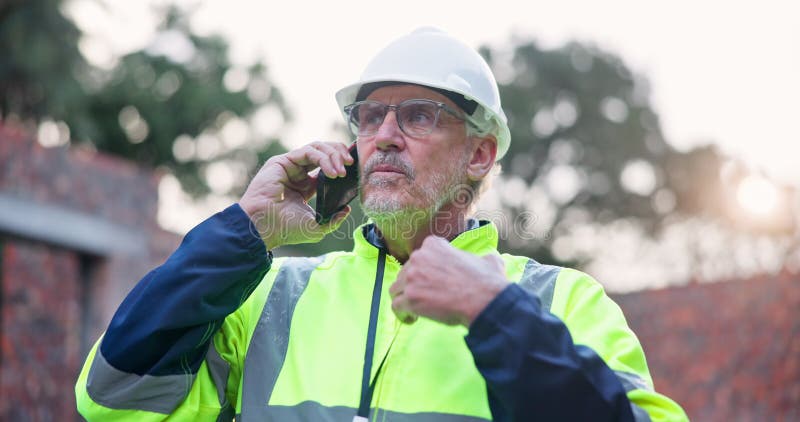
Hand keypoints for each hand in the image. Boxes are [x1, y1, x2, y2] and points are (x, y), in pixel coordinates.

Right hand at [239, 141, 353, 248]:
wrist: (265, 227)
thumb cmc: (286, 229)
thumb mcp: (316, 227)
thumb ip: (333, 220)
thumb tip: (347, 209)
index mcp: (305, 186)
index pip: (326, 167)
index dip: (341, 163)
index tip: (354, 167)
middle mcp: (298, 173)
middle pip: (323, 153)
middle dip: (340, 154)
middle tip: (350, 164)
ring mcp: (290, 166)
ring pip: (317, 148)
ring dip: (333, 155)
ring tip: (341, 170)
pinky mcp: (283, 161)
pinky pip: (308, 152)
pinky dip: (323, 158)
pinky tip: (331, 172)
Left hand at [389, 236, 508, 326]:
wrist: (483, 300)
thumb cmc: (487, 281)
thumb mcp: (487, 260)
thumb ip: (483, 257)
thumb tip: (491, 257)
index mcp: (433, 244)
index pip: (419, 258)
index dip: (424, 272)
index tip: (432, 282)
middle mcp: (418, 257)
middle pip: (405, 273)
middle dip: (413, 286)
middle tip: (426, 298)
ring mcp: (412, 277)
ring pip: (397, 289)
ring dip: (405, 299)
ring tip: (416, 310)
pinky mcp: (410, 298)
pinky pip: (396, 306)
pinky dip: (403, 314)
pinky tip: (413, 319)